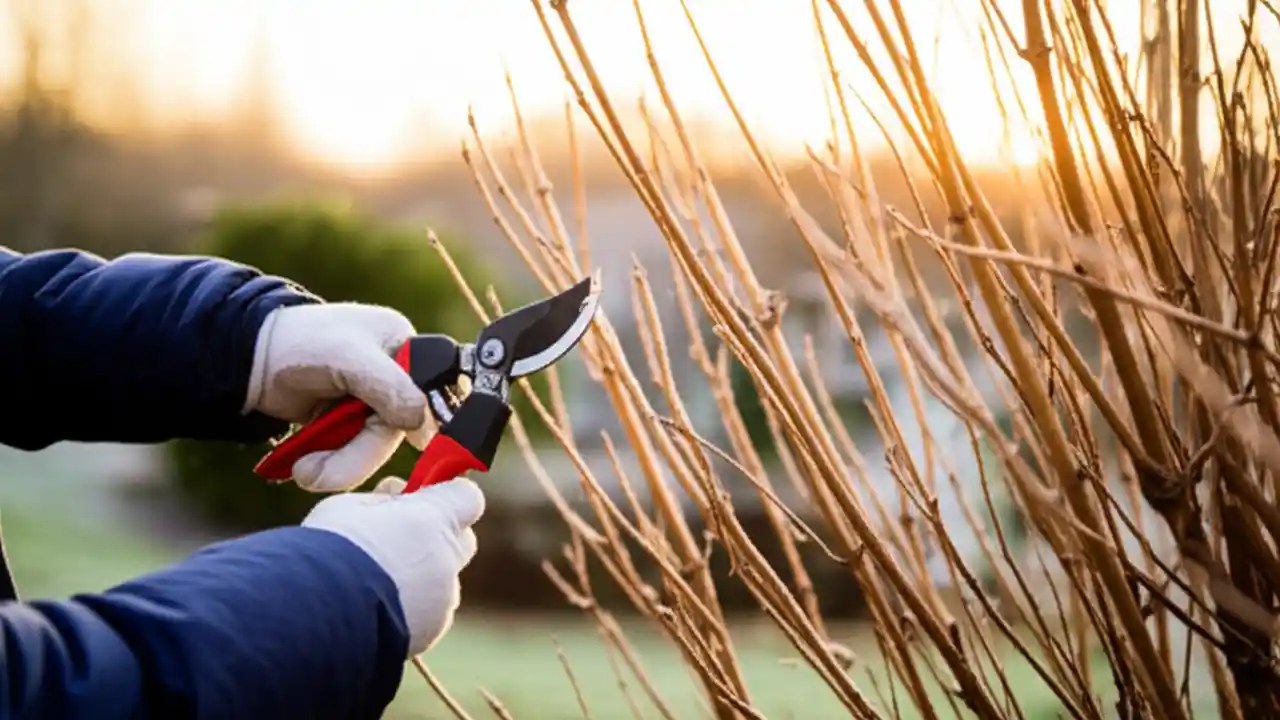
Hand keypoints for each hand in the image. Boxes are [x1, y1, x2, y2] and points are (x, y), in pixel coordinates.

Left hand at [244, 303, 432, 491]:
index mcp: (405, 349)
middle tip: (318, 473)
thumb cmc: (299, 340)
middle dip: (358, 456)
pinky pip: (353, 456)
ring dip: (339, 466)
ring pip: (373, 450)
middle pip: (397, 432)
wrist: (250, 361)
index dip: (420, 425)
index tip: (406, 448)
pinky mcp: (351, 426)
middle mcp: (395, 378)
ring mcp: (372, 405)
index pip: (432, 394)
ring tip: (305, 471)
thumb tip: (421, 422)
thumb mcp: (347, 356)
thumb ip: (389, 386)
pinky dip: (330, 465)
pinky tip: (305, 464)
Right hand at [302, 476, 483, 656]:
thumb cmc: (329, 551)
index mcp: (434, 520)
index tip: (418, 498)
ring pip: (442, 581)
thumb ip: (385, 500)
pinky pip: (428, 613)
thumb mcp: (352, 506)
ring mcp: (442, 600)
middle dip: (436, 536)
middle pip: (461, 539)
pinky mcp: (430, 632)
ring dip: (420, 578)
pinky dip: (409, 610)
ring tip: (373, 584)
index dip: (445, 495)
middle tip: (396, 538)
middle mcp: (447, 560)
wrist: (316, 615)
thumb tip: (397, 494)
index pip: (467, 497)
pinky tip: (373, 611)